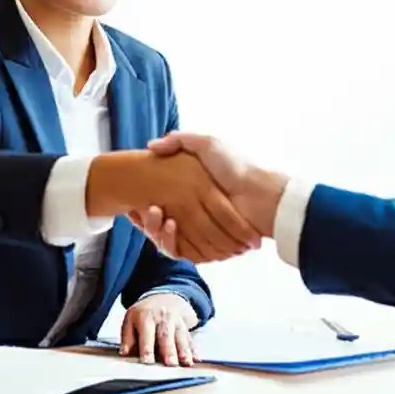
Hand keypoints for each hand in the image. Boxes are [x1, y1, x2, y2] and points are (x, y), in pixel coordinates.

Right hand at [88, 150, 260, 262]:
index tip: (134, 201)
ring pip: (166, 239)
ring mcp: (201, 233)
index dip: (145, 204)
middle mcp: (195, 214)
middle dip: (147, 220)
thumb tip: (151, 146)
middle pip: (160, 223)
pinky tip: (167, 226)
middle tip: (136, 212)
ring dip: (155, 229)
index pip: (161, 201)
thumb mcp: (208, 144)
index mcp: (193, 194)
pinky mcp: (208, 248)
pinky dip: (169, 242)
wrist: (260, 195)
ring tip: (151, 215)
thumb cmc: (236, 167)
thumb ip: (181, 141)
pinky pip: (181, 252)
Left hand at [120, 293, 198, 365]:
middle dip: (169, 350)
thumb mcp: (130, 320)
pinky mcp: (185, 326)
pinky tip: (196, 358)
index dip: (147, 348)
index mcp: (146, 317)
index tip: (147, 361)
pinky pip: (190, 338)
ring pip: (181, 336)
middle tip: (170, 364)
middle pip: (166, 335)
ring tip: (186, 362)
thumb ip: (127, 338)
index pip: (146, 334)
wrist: (164, 296)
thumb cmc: (144, 313)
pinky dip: (194, 349)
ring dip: (184, 350)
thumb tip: (124, 353)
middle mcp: (162, 318)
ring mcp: (176, 321)